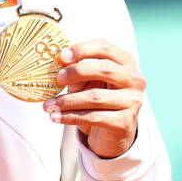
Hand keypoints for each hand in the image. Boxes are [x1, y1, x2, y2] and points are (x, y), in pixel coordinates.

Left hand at [44, 40, 145, 159]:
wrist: (110, 132)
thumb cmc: (98, 100)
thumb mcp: (88, 82)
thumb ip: (78, 72)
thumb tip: (58, 65)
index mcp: (125, 64)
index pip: (106, 48)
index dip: (83, 49)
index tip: (62, 56)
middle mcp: (133, 80)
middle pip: (104, 69)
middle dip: (76, 72)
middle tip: (57, 79)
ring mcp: (132, 102)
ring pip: (95, 97)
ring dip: (66, 101)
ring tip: (48, 105)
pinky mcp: (124, 122)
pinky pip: (93, 117)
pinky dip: (69, 117)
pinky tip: (55, 117)